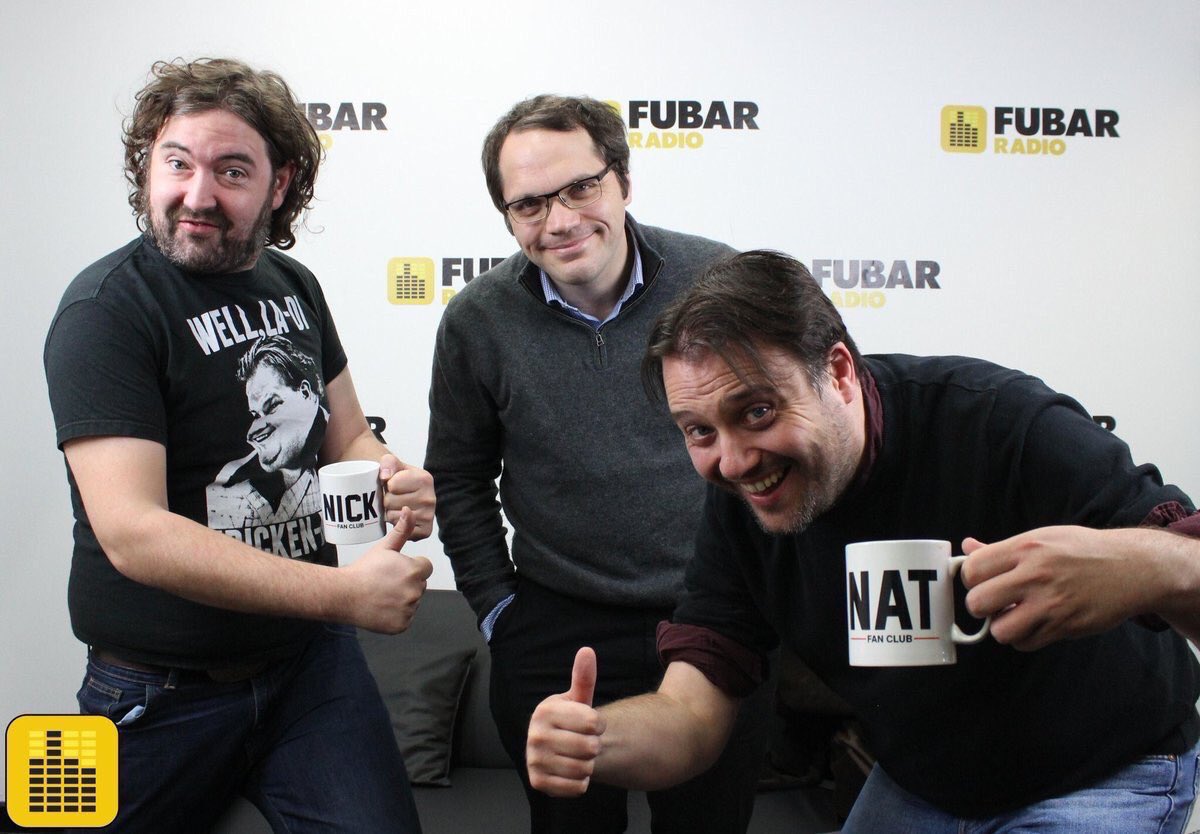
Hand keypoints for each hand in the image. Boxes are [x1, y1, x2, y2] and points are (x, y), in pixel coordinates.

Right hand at [341, 508, 433, 632]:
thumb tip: (410, 511)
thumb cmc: (364, 570)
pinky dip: (397, 615)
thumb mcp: (384, 548)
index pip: (425, 567)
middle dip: (407, 583)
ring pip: (413, 602)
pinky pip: (406, 618)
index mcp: (414, 571)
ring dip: (403, 599)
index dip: (411, 567)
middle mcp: (415, 591)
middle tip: (386, 583)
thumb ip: (401, 530)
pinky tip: (382, 608)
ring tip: (383, 595)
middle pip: (420, 585)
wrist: (344, 595)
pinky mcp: (402, 624)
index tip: (395, 570)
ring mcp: (409, 610)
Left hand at [379, 454, 434, 539]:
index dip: (387, 485)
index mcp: (425, 479)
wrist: (408, 497)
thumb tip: (385, 476)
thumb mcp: (393, 464)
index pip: (392, 485)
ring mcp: (429, 516)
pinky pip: (400, 530)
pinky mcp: (425, 531)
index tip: (394, 485)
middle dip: (387, 500)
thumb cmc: (399, 480)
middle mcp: (430, 498)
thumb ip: (387, 462)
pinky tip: (402, 519)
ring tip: (398, 507)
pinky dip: (396, 526)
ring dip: (389, 513)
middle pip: (390, 502)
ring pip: (392, 517)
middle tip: (395, 498)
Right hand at [526, 647, 604, 796]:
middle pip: (590, 747)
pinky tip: (572, 770)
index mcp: (545, 711)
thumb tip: (587, 651)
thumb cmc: (570, 719)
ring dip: (588, 765)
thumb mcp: (577, 699)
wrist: (555, 746)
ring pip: (584, 768)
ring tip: (578, 755)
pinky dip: (580, 782)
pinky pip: (576, 787)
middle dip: (593, 745)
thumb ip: (583, 677)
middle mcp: (535, 735)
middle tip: (584, 741)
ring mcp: (534, 759)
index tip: (589, 723)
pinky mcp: (538, 782)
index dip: (598, 724)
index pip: (593, 722)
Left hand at [960, 526, 1157, 649]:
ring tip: (1014, 614)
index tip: (980, 580)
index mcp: (1026, 547)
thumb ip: (1001, 549)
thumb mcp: (1042, 538)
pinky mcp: (1065, 626)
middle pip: (977, 602)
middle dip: (980, 605)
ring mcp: (1051, 604)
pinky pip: (1025, 643)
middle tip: (993, 601)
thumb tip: (966, 547)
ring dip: (1002, 626)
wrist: (1132, 568)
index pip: (972, 569)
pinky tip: (1034, 622)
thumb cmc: (1082, 551)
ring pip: (1000, 630)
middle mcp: (1036, 575)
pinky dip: (1024, 637)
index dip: (970, 578)